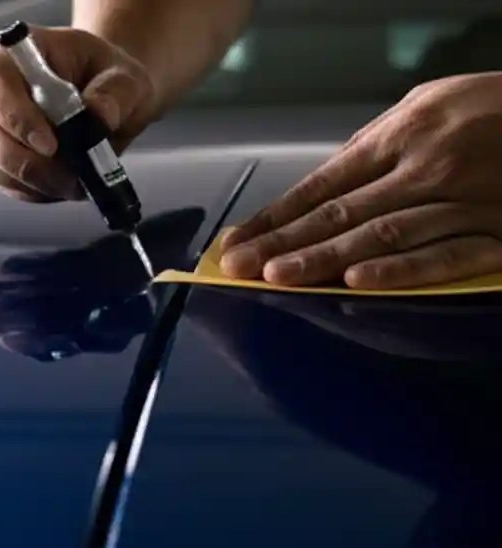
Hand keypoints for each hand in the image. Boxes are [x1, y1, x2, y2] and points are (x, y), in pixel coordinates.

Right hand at [0, 26, 156, 202]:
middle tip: (69, 176)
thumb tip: (100, 117)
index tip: (50, 145)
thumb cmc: (107, 79)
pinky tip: (63, 182)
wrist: (104, 97)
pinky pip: (1, 182)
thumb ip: (115, 93)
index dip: (15, 115)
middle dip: (25, 162)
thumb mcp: (126, 77)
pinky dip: (34, 190)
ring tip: (75, 179)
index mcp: (15, 53)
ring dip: (32, 181)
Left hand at [220, 72, 501, 288]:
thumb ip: (380, 139)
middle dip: (281, 243)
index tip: (236, 243)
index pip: (322, 186)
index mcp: (404, 135)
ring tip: (278, 278)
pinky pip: (445, 256)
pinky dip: (402, 269)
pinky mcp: (499, 234)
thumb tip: (331, 173)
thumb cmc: (501, 108)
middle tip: (237, 269)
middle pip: (339, 214)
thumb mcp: (435, 103)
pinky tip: (360, 280)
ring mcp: (463, 202)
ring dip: (324, 259)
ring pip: (382, 236)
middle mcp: (426, 167)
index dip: (275, 217)